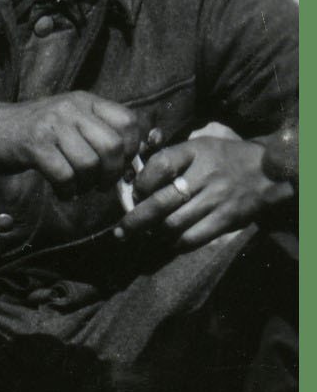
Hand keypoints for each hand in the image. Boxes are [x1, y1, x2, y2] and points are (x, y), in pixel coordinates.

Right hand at [0, 91, 141, 185]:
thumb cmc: (33, 131)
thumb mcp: (68, 119)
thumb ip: (96, 131)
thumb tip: (130, 161)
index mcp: (84, 101)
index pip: (127, 120)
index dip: (132, 147)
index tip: (121, 164)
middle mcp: (70, 109)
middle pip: (112, 145)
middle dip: (112, 172)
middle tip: (103, 184)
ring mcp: (51, 126)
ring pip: (89, 163)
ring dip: (88, 184)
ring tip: (80, 188)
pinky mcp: (34, 146)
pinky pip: (64, 175)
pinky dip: (68, 191)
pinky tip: (64, 193)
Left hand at [125, 127, 282, 248]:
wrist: (270, 172)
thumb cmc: (224, 159)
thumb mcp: (199, 148)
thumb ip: (168, 160)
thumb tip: (131, 179)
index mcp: (196, 152)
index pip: (159, 166)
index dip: (140, 184)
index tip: (134, 194)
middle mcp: (206, 174)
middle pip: (161, 202)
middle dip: (135, 220)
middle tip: (122, 230)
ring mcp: (218, 198)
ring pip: (173, 224)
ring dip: (154, 233)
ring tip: (146, 234)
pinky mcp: (227, 219)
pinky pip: (192, 238)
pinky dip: (175, 243)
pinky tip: (169, 241)